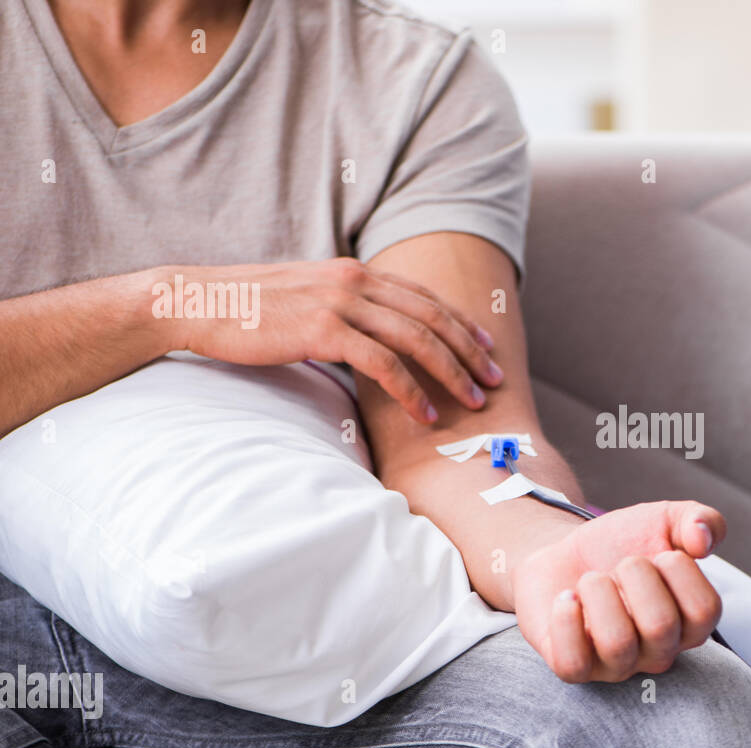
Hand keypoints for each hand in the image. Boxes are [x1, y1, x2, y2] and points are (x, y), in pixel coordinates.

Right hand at [163, 258, 503, 422]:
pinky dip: (411, 390)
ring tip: (472, 403)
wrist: (197, 302)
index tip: (485, 349)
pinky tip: (426, 413)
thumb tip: (368, 339)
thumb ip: (341, 310)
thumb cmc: (247, 309)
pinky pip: (383, 363)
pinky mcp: (323, 330)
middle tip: (495, 380)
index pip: (422, 297)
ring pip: (417, 338)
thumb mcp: (305, 299)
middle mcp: (354, 280)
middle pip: (431, 316)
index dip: (460, 323)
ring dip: (451, 373)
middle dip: (469, 351)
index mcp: (353, 271)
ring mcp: (340, 302)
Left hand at [511, 501, 725, 681]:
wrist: (567, 551)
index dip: (680, 569)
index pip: (705, 610)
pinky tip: (567, 597)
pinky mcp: (575, 668)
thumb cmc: (623, 544)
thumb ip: (700, 520)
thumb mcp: (666, 520)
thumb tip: (702, 540)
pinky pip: (573, 662)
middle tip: (621, 563)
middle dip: (635, 574)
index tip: (660, 553)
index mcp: (689, 624)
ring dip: (598, 591)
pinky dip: (566, 621)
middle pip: (661, 626)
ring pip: (617, 643)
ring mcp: (617, 665)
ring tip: (591, 578)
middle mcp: (659, 652)